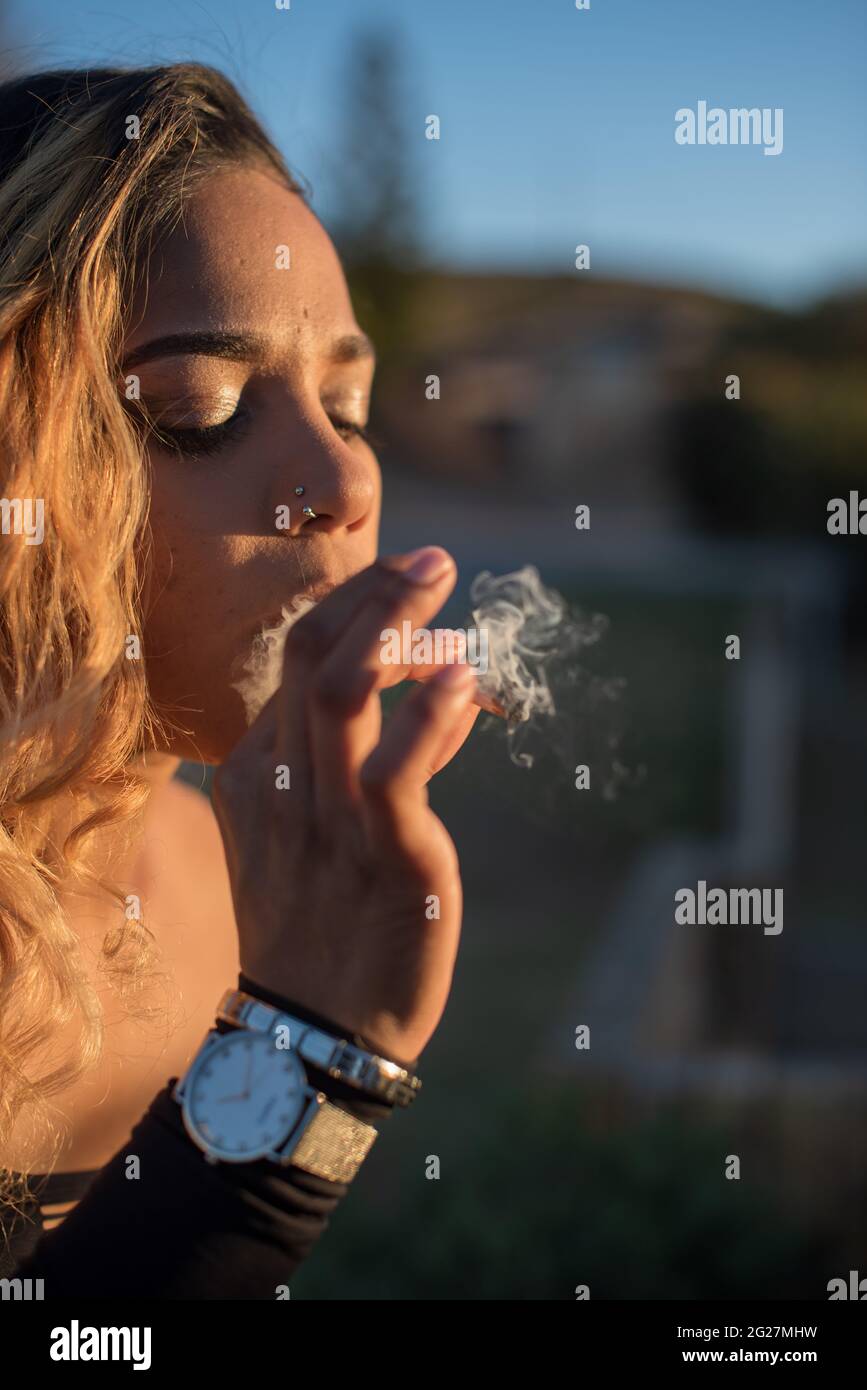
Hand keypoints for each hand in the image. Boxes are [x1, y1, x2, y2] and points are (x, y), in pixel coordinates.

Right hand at [212, 548, 479, 1065]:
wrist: (316, 1034)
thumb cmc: (326, 928)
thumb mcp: (319, 833)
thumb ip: (365, 760)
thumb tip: (438, 690)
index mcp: (254, 773)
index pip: (294, 661)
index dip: (355, 611)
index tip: (404, 588)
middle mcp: (280, 784)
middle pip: (310, 654)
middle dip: (373, 593)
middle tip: (432, 560)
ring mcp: (326, 817)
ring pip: (344, 689)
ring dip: (396, 621)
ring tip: (442, 583)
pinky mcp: (382, 855)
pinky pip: (396, 765)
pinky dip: (431, 712)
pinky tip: (466, 684)